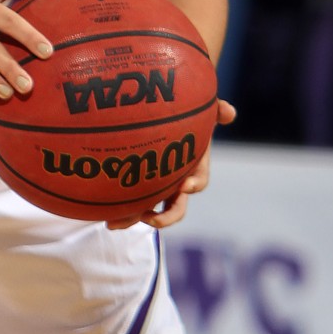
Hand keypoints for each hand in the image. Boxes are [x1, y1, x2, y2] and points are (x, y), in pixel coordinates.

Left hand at [111, 99, 235, 230]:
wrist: (160, 121)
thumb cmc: (183, 116)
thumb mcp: (200, 111)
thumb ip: (214, 110)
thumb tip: (229, 112)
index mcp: (192, 168)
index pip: (199, 181)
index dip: (194, 185)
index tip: (185, 185)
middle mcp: (175, 184)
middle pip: (175, 208)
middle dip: (165, 217)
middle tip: (151, 219)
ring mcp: (156, 189)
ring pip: (148, 211)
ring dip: (133, 219)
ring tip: (114, 223)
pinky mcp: (137, 189)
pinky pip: (130, 205)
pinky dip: (118, 212)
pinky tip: (103, 216)